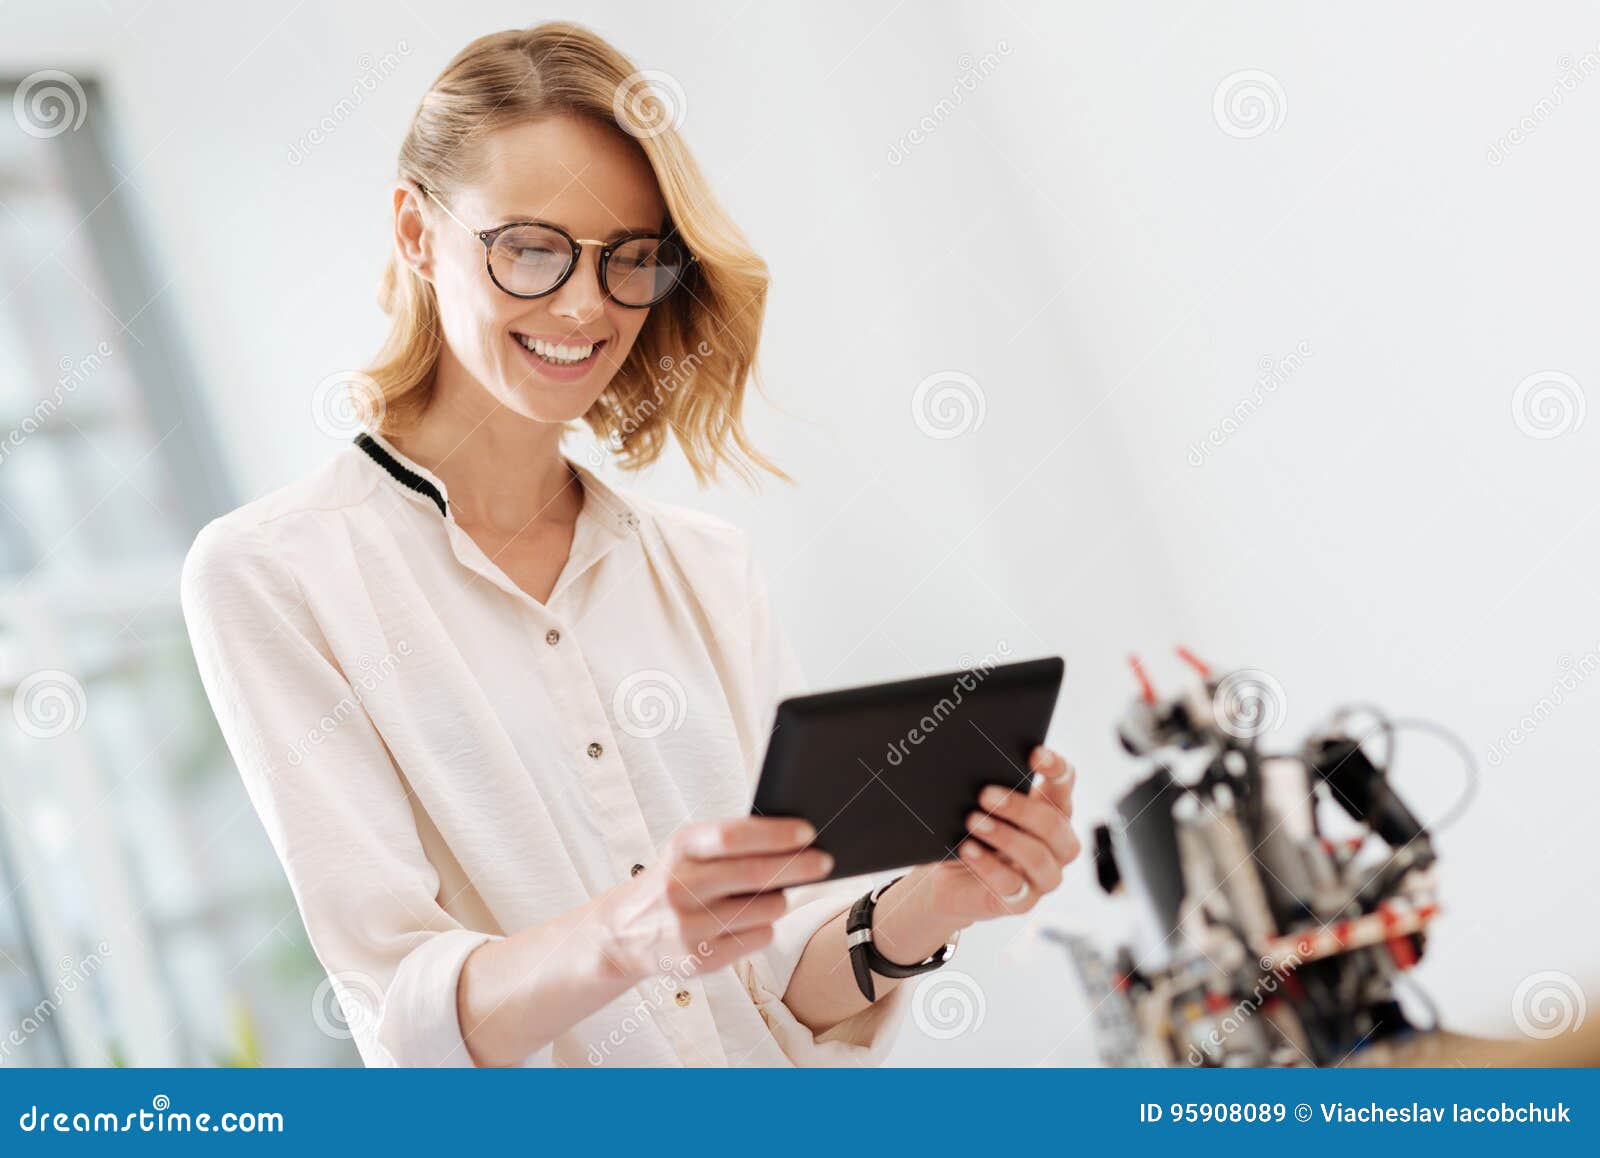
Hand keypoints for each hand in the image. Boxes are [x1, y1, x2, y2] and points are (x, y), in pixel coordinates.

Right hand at [597, 816, 832, 982]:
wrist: (622, 933)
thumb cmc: (671, 882)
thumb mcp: (686, 852)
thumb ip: (729, 844)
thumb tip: (793, 841)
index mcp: (680, 850)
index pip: (732, 836)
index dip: (774, 834)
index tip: (807, 832)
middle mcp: (680, 887)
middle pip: (755, 875)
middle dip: (799, 866)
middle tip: (824, 862)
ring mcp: (688, 927)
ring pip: (764, 910)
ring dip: (780, 900)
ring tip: (773, 895)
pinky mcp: (698, 960)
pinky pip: (757, 939)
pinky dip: (765, 928)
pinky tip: (749, 922)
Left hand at [916, 746, 1081, 928]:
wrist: (947, 881)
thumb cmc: (970, 835)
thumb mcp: (981, 809)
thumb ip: (992, 790)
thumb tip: (980, 764)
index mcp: (1052, 812)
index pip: (1064, 784)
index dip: (1056, 768)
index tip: (1034, 754)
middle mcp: (1057, 846)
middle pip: (1054, 824)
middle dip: (1020, 808)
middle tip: (985, 794)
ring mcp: (1044, 877)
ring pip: (1037, 856)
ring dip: (1004, 837)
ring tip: (973, 821)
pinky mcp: (1022, 902)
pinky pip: (1012, 885)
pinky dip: (988, 865)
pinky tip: (968, 850)